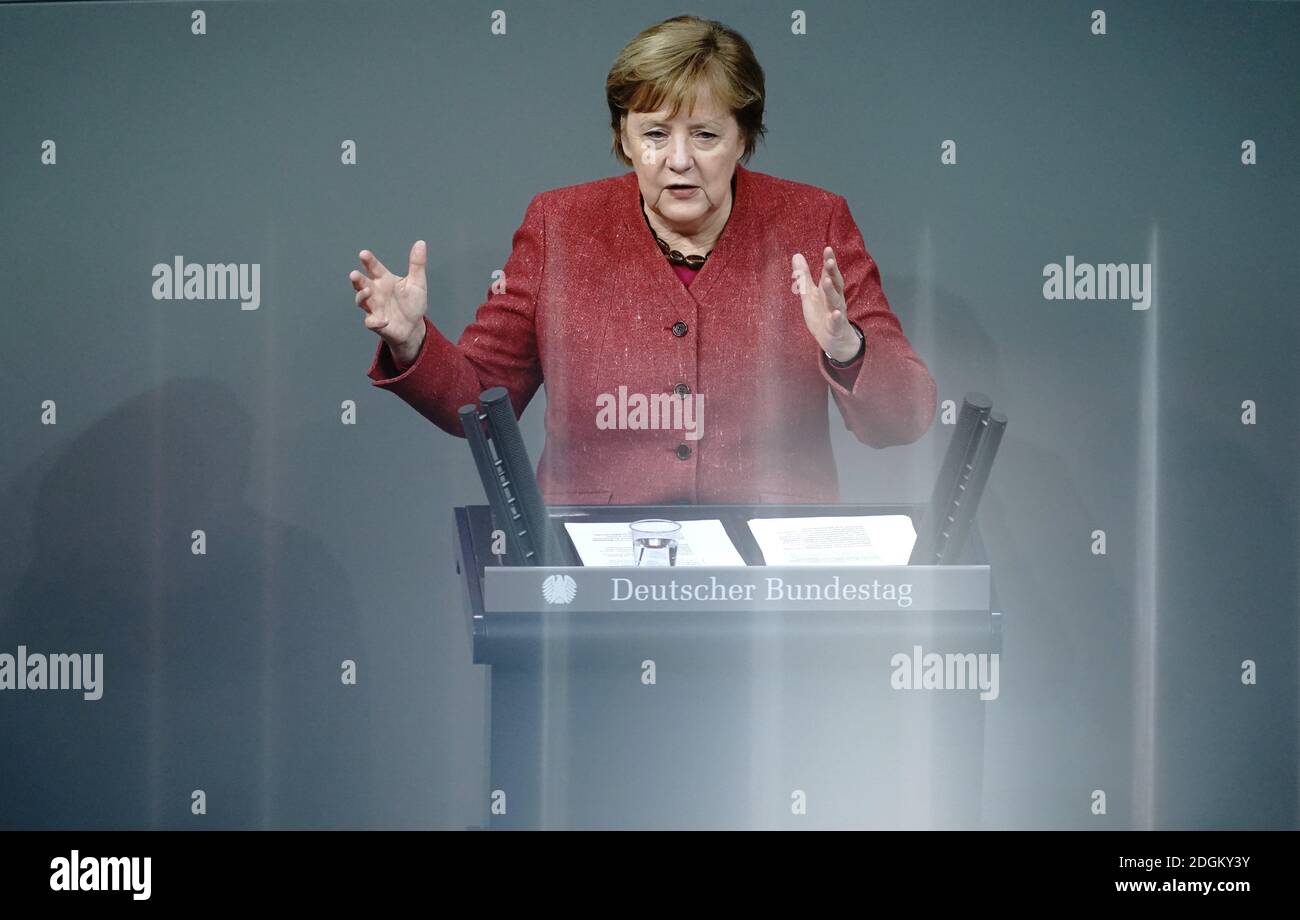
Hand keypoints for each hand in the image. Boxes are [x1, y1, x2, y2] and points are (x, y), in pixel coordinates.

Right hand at [350, 241, 428, 363]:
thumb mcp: (417, 283)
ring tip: (368, 291)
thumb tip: (421, 243)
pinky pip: (371, 322)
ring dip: (362, 296)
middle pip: (362, 283)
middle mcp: (376, 292)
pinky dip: (375, 321)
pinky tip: (384, 320)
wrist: (414, 326)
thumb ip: (417, 264)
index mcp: (384, 280)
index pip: (374, 268)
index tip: (364, 254)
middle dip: (357, 279)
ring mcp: (374, 307)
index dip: (368, 261)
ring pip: (362, 300)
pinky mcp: (376, 322)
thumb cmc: (412, 303)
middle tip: (354, 274)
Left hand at [791, 246, 859, 361]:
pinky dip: (836, 317)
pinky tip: (836, 313)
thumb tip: (796, 255)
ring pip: (835, 300)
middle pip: (835, 283)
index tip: (828, 249)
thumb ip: (803, 276)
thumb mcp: (810, 293)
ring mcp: (836, 312)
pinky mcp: (835, 326)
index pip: (828, 273)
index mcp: (828, 289)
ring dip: (831, 291)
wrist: (833, 338)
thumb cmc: (821, 312)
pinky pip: (837, 321)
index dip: (828, 261)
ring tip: (827, 281)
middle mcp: (834, 298)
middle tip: (829, 261)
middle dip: (832, 272)